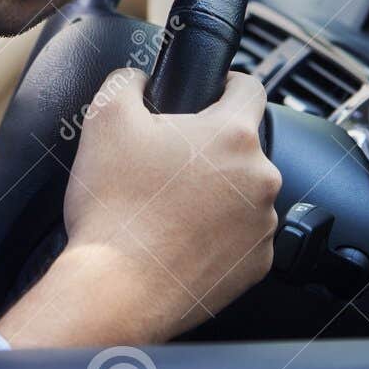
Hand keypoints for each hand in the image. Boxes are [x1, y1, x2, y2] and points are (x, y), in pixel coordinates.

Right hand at [0, 68, 278, 347]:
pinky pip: (241, 235)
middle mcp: (260, 178)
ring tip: (168, 206)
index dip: (224, 83)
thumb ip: (127, 80)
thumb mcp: (105, 118)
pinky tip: (179, 237)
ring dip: (215, 192)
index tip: (209, 93)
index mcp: (232, 135)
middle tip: (165, 163)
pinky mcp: (256, 265)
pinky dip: (217, 233)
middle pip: (241, 145)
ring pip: (242, 192)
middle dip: (208, 148)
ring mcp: (262, 225)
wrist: (116, 290)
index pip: (249, 86)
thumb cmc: (114, 208)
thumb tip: (139, 78)